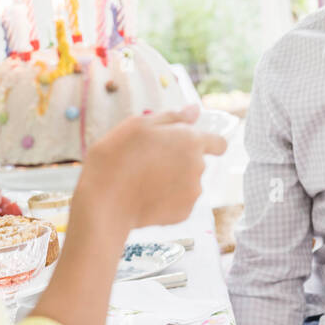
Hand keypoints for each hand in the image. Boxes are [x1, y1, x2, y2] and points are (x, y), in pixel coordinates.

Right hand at [74, 103, 226, 230]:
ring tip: (145, 181)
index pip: (219, 143)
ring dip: (174, 180)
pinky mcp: (184, 213)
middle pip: (197, 162)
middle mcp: (199, 167)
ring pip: (188, 183)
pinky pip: (179, 202)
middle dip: (180, 160)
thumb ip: (172, 117)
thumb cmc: (117, 156)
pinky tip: (146, 197)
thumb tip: (195, 110)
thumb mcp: (138, 124)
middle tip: (149, 161)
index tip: (190, 146)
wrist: (105, 200)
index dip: (208, 143)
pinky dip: (167, 200)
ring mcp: (193, 192)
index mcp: (191, 141)